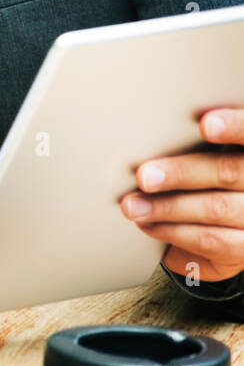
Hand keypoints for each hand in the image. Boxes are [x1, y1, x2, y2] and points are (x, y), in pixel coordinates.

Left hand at [121, 108, 243, 283]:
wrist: (222, 228)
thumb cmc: (204, 178)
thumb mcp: (209, 154)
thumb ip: (195, 142)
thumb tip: (148, 132)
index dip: (234, 126)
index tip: (206, 124)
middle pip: (228, 171)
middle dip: (182, 173)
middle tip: (144, 176)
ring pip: (216, 208)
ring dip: (167, 207)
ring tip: (132, 205)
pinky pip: (211, 240)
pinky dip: (173, 231)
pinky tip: (147, 224)